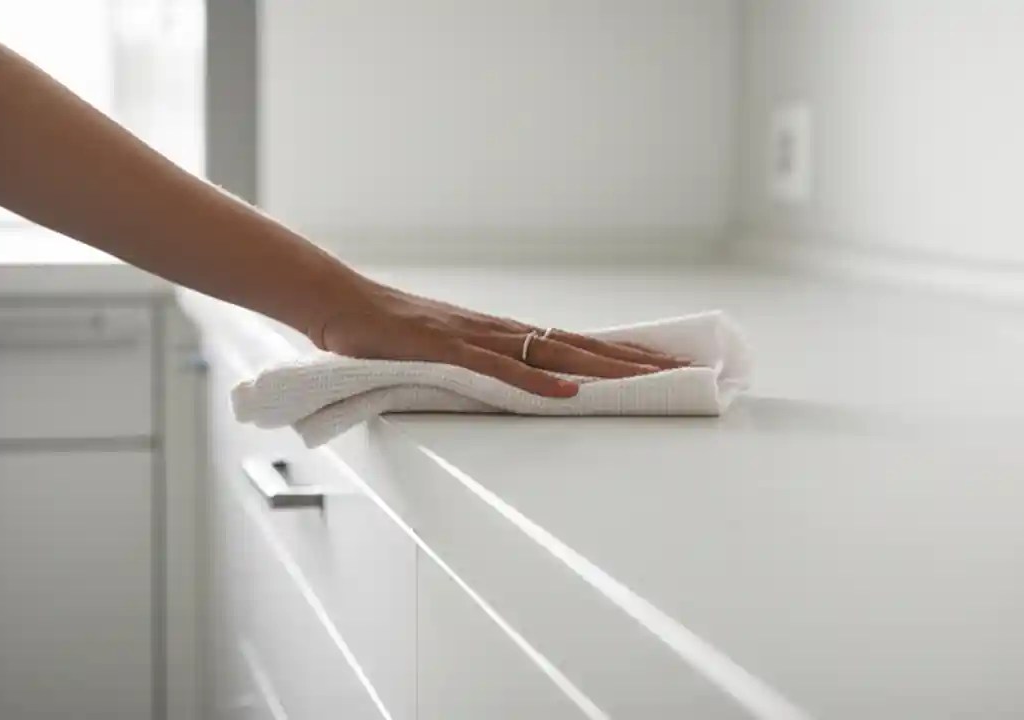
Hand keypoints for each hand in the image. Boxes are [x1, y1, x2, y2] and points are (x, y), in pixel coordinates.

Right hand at [311, 280, 688, 397]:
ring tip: (647, 380)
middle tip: (683, 371)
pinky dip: (532, 384)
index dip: (623, 356)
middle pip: (580, 349)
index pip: (577, 346)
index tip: (666, 365)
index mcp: (504, 336)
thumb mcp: (449, 356)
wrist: (339, 304)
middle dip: (634, 362)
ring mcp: (474, 338)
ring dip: (602, 370)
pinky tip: (566, 394)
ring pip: (551, 356)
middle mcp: (500, 332)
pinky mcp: (443, 351)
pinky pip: (496, 371)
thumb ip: (487, 371)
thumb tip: (524, 392)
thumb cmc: (391, 334)